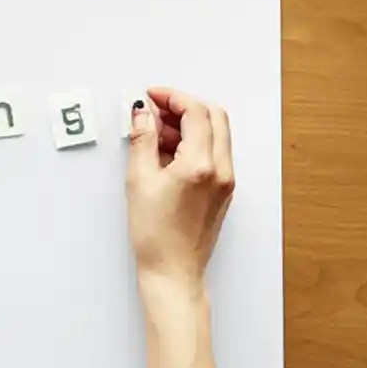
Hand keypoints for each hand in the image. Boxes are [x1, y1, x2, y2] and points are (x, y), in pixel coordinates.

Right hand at [126, 87, 233, 367]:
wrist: (173, 271)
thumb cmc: (155, 235)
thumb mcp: (139, 180)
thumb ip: (143, 139)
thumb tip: (142, 113)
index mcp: (201, 166)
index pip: (196, 112)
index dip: (172, 97)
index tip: (151, 96)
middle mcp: (222, 170)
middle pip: (214, 116)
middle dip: (184, 105)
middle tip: (155, 109)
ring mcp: (227, 181)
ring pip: (217, 133)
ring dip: (189, 123)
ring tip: (156, 133)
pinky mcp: (224, 190)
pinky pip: (215, 152)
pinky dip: (195, 141)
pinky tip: (168, 151)